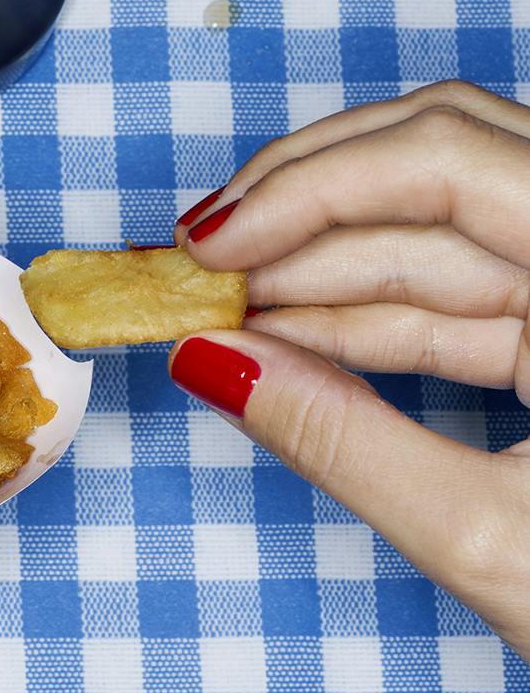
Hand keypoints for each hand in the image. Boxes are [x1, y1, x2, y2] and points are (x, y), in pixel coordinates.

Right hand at [169, 80, 529, 659]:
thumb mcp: (500, 542)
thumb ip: (344, 442)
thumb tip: (212, 364)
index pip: (450, 158)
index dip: (311, 185)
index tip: (209, 242)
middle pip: (442, 157)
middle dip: (305, 200)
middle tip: (200, 256)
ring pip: (441, 224)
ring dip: (321, 260)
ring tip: (223, 307)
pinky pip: (461, 292)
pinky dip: (366, 312)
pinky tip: (285, 337)